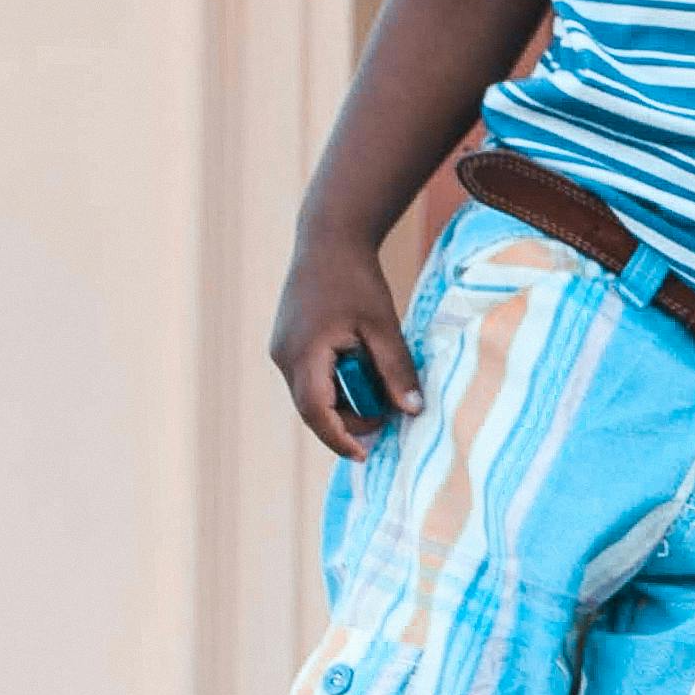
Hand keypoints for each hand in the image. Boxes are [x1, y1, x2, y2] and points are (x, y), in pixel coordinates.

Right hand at [272, 236, 422, 459]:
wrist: (329, 239)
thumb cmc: (357, 280)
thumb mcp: (384, 326)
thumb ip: (396, 369)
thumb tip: (413, 410)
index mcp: (303, 354)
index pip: (317, 413)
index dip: (340, 438)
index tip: (363, 455)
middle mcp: (284, 356)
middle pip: (312, 407)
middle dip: (346, 421)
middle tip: (383, 420)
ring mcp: (281, 348)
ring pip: (310, 392)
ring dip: (341, 400)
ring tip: (377, 393)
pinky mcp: (287, 340)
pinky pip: (308, 375)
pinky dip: (332, 383)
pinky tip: (359, 372)